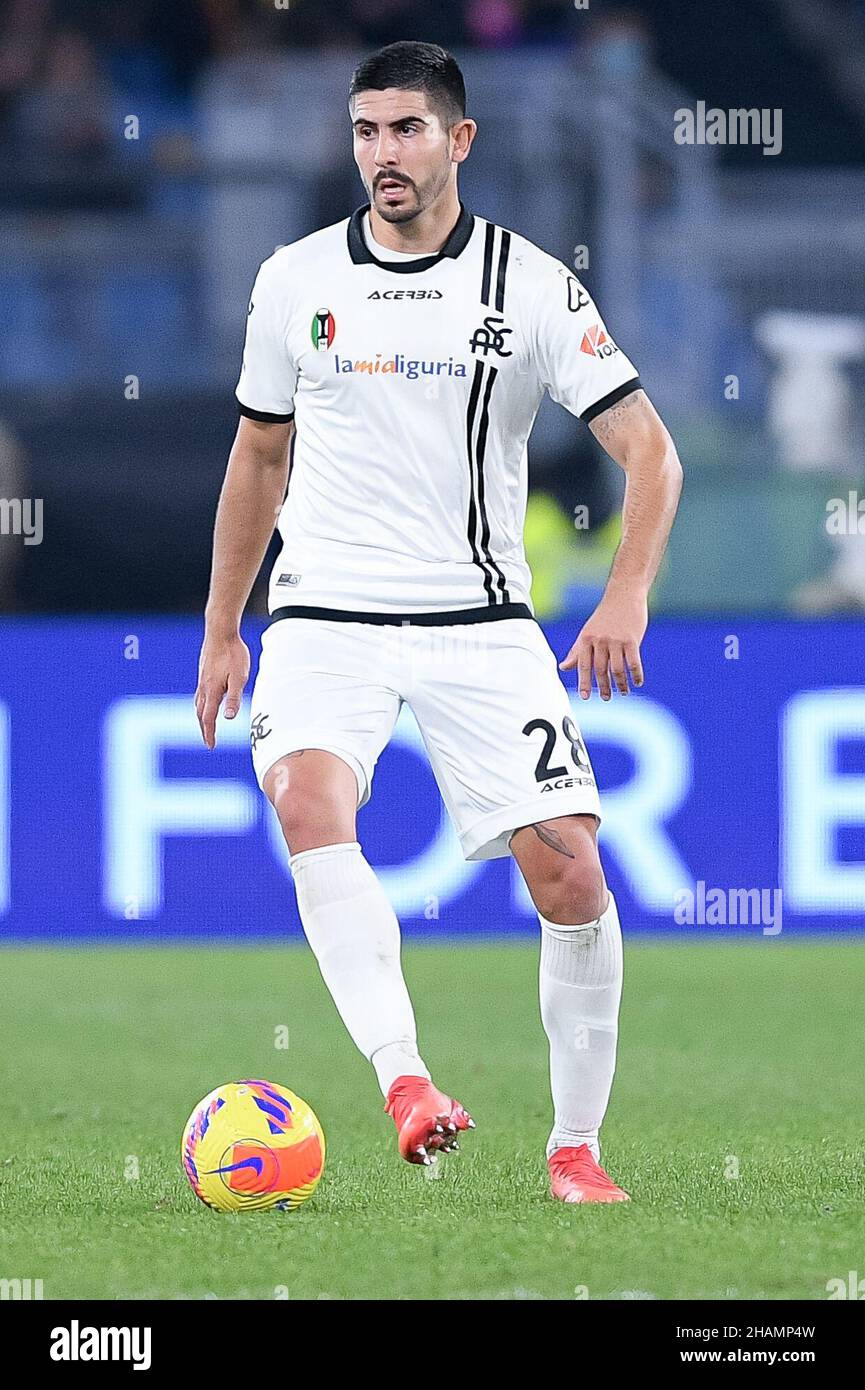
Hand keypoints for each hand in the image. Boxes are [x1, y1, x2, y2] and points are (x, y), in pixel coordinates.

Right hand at [195, 629, 250, 746]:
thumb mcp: (239, 677)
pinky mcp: (204, 673)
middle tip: (208, 741)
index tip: (211, 746)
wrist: (220, 631)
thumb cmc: (233, 653)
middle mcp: (204, 687)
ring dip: (201, 718)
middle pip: (201, 713)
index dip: (210, 733)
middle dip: (204, 729)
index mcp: (212, 691)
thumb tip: (228, 718)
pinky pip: (199, 694)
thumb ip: (233, 697)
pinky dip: (201, 705)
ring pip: (198, 704)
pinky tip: (206, 702)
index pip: (209, 718)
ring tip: (206, 726)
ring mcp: (202, 679)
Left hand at [559, 589, 646, 700]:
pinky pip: (633, 663)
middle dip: (603, 687)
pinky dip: (635, 675)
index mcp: (586, 639)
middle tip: (606, 697)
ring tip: (622, 692)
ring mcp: (616, 640)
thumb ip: (577, 651)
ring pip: (616, 669)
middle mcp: (599, 640)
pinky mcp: (631, 640)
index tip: (585, 697)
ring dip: (620, 684)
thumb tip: (564, 667)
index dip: (584, 683)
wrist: (624, 594)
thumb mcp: (587, 632)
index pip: (583, 666)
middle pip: (600, 670)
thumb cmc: (606, 615)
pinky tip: (637, 682)